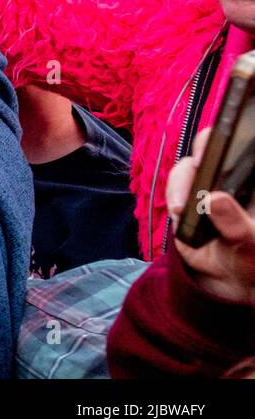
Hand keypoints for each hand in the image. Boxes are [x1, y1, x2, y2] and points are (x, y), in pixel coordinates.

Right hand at [167, 128, 254, 304]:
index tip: (215, 146)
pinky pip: (174, 186)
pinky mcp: (187, 197)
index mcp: (251, 181)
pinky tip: (180, 214)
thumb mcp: (252, 243)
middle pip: (208, 149)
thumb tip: (213, 199)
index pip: (240, 148)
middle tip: (195, 170)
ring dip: (179, 185)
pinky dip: (173, 197)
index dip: (228, 137)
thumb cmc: (252, 258)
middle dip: (198, 160)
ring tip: (181, 209)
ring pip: (186, 168)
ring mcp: (207, 185)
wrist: (230, 281)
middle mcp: (230, 176)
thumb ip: (235, 224)